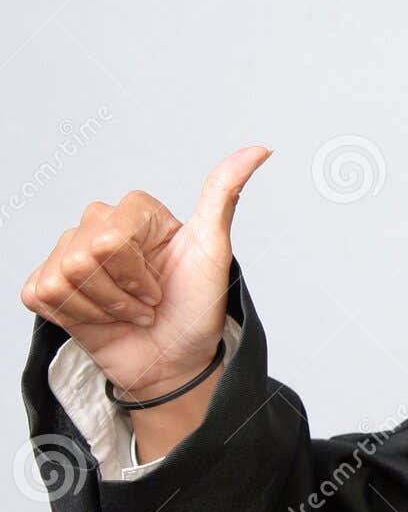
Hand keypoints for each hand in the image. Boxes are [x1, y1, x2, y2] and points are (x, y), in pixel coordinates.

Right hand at [20, 146, 271, 398]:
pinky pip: (45, 293)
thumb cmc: (196, 307)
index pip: (113, 235)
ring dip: (108, 307)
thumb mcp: (214, 251)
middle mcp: (99, 226)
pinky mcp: (47, 286)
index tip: (163, 283)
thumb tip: (259, 150)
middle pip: (88, 254)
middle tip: (149, 301)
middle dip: (125, 292)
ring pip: (66, 276)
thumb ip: (224, 194)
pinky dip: (79, 316)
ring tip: (131, 313)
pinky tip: (103, 319)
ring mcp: (69, 255)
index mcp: (136, 213)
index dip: (139, 271)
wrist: (176, 361)